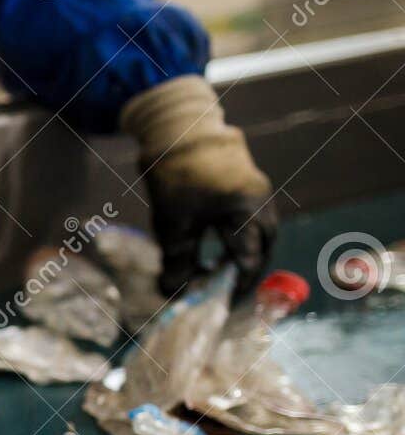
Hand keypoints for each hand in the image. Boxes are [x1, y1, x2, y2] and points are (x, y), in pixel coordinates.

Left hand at [122, 76, 277, 297]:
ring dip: (246, 256)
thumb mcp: (173, 224)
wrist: (180, 130)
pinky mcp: (252, 187)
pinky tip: (223, 248)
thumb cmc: (177, 177)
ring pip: (262, 236)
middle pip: (262, 250)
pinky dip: (243, 239)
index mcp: (246, 213)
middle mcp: (262, 203)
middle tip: (224, 293)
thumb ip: (178, 260)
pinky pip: (256, 222)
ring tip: (223, 274)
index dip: (233, 287)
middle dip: (245, 274)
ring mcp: (261, 193)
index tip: (217, 304)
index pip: (248, 262)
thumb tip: (174, 293)